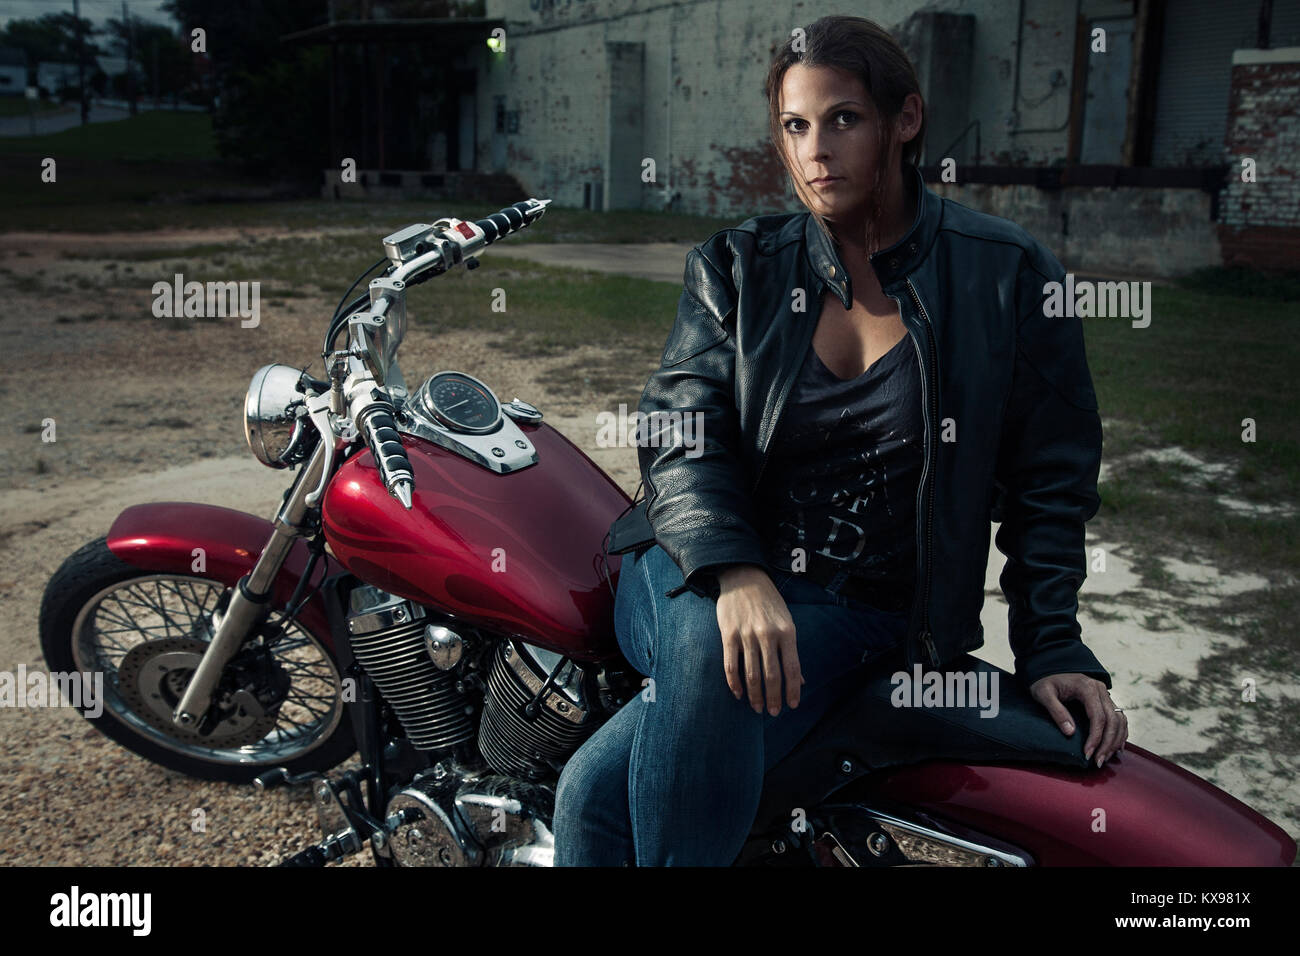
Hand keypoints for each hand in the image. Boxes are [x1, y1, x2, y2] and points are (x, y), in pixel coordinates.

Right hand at [715, 565, 804, 714]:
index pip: (793, 668)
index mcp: (787, 632)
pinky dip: (734, 683)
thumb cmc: (768, 602)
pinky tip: (738, 694)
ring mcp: (747, 635)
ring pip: (751, 674)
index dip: (793, 690)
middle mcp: (768, 635)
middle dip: (774, 698)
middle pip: (772, 675)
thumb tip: (801, 680)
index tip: (792, 706)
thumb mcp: (787, 621)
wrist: (743, 577)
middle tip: (773, 712)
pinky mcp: (728, 634)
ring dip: (755, 695)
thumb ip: (791, 651)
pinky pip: (731, 665)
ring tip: (757, 708)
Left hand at [1029, 672, 1127, 766]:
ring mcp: (1105, 694)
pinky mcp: (1105, 700)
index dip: (1095, 738)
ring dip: (1116, 741)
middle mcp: (1101, 690)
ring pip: (1120, 720)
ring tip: (1105, 757)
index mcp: (1087, 688)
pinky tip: (1116, 747)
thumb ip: (1056, 711)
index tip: (1087, 754)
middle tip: (1098, 762)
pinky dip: (1120, 733)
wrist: (1049, 667)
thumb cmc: (1044, 681)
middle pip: (1113, 721)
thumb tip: (1070, 732)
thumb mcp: (1044, 694)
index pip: (1098, 717)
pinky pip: (1119, 717)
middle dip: (1107, 744)